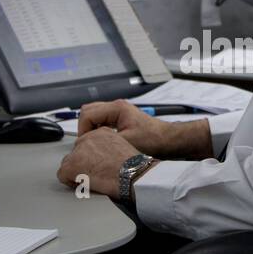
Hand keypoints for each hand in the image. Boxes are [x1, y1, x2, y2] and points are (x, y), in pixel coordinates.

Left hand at [56, 127, 138, 195]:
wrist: (134, 175)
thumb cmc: (134, 168)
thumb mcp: (122, 149)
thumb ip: (108, 150)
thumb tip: (101, 161)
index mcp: (101, 133)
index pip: (85, 145)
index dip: (89, 160)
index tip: (97, 168)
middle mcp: (88, 138)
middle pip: (75, 153)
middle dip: (81, 165)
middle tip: (94, 176)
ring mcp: (78, 151)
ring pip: (68, 164)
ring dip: (76, 173)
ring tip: (91, 181)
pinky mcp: (72, 165)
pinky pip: (62, 176)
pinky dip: (71, 183)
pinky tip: (85, 185)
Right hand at [78, 99, 211, 158]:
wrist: (169, 141)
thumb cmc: (153, 140)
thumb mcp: (126, 143)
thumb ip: (105, 142)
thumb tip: (87, 146)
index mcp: (116, 108)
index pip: (87, 115)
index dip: (83, 131)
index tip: (84, 145)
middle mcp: (116, 107)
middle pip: (88, 112)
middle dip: (85, 128)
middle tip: (87, 144)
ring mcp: (118, 112)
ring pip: (94, 116)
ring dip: (91, 129)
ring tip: (94, 144)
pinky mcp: (120, 119)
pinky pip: (101, 122)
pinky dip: (98, 130)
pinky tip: (103, 143)